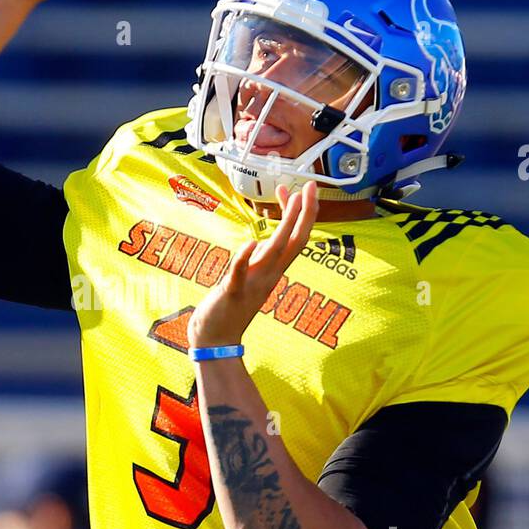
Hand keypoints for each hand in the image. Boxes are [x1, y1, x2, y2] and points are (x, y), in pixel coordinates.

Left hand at [188, 182, 318, 348]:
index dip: (302, 215)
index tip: (302, 190)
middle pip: (295, 242)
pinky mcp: (231, 293)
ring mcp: (252, 284)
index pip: (295, 239)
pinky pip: (240, 274)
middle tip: (312, 186)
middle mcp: (268, 276)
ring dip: (284, 226)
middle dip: (305, 214)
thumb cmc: (230, 308)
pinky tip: (251, 242)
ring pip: (274, 253)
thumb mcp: (249, 277)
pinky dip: (245, 259)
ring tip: (292, 199)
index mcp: (272, 272)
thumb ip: (256, 259)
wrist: (216, 341)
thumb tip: (261, 239)